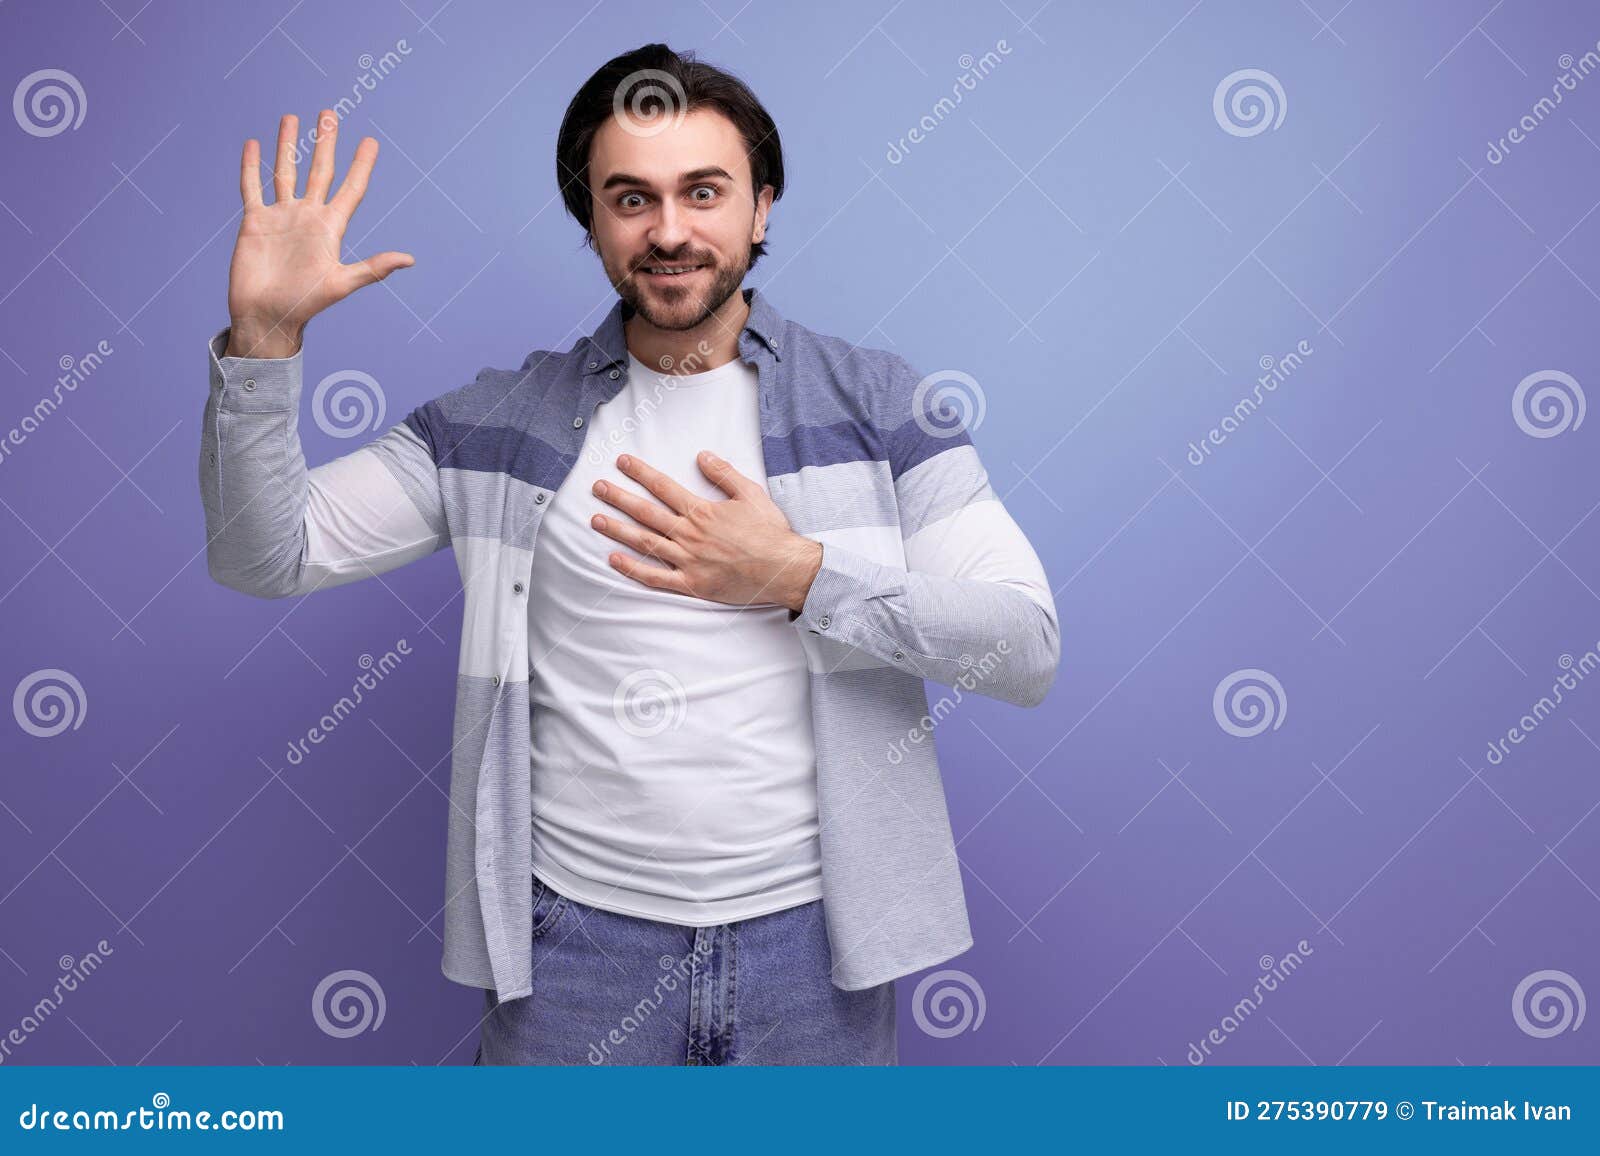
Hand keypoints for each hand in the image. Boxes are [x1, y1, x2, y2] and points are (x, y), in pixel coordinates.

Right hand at [225, 110, 412, 358]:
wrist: (268, 317)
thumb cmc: (306, 305)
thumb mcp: (342, 284)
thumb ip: (373, 268)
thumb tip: (410, 259)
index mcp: (331, 227)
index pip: (351, 188)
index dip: (361, 165)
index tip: (371, 141)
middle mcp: (308, 216)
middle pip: (319, 170)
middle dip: (325, 142)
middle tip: (329, 113)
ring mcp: (281, 217)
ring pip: (286, 171)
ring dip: (289, 145)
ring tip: (292, 117)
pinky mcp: (255, 222)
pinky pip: (253, 187)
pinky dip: (252, 166)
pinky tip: (254, 144)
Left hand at [589, 451, 822, 611]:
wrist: (784, 569)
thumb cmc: (770, 532)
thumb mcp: (751, 493)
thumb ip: (724, 474)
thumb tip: (702, 455)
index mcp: (702, 511)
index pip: (663, 487)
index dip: (640, 473)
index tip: (622, 462)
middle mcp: (689, 534)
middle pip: (646, 512)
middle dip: (619, 498)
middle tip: (597, 488)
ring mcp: (688, 561)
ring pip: (645, 542)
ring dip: (618, 530)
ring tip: (595, 520)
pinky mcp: (691, 584)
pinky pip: (655, 577)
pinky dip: (633, 569)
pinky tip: (614, 559)